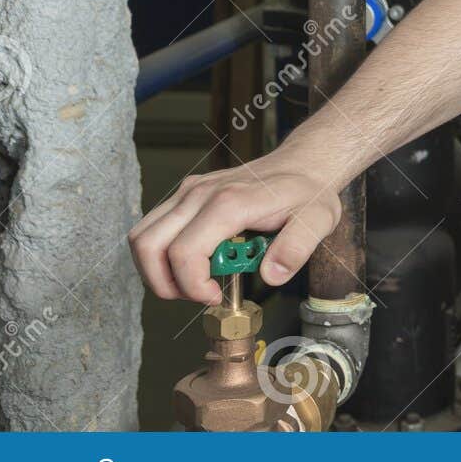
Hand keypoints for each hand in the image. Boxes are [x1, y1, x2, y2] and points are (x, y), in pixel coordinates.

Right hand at [128, 149, 343, 303]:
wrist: (303, 164)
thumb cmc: (307, 191)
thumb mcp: (318, 220)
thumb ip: (297, 248)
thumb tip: (271, 275)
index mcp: (230, 202)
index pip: (184, 252)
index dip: (192, 286)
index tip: (214, 297)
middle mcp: (201, 193)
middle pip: (149, 246)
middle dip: (165, 283)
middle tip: (198, 295)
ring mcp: (190, 191)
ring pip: (142, 236)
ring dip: (156, 270)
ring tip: (192, 281)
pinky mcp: (186, 194)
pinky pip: (153, 227)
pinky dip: (160, 254)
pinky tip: (192, 262)